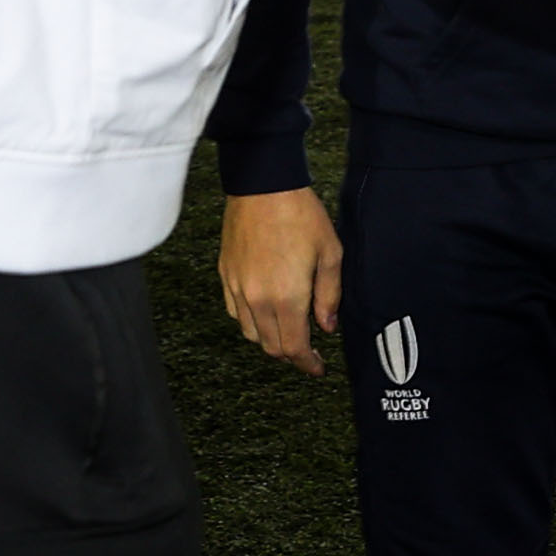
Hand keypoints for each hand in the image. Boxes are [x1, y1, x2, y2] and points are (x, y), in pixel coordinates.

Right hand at [218, 188, 343, 375]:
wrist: (262, 186)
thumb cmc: (301, 215)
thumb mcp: (330, 253)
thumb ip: (329, 295)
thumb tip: (327, 326)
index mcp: (286, 298)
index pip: (293, 348)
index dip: (307, 364)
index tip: (317, 369)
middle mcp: (257, 300)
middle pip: (271, 346)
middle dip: (291, 355)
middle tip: (308, 352)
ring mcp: (237, 289)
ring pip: (251, 333)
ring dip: (270, 339)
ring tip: (289, 331)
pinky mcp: (225, 276)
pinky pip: (236, 313)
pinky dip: (252, 321)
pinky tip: (266, 311)